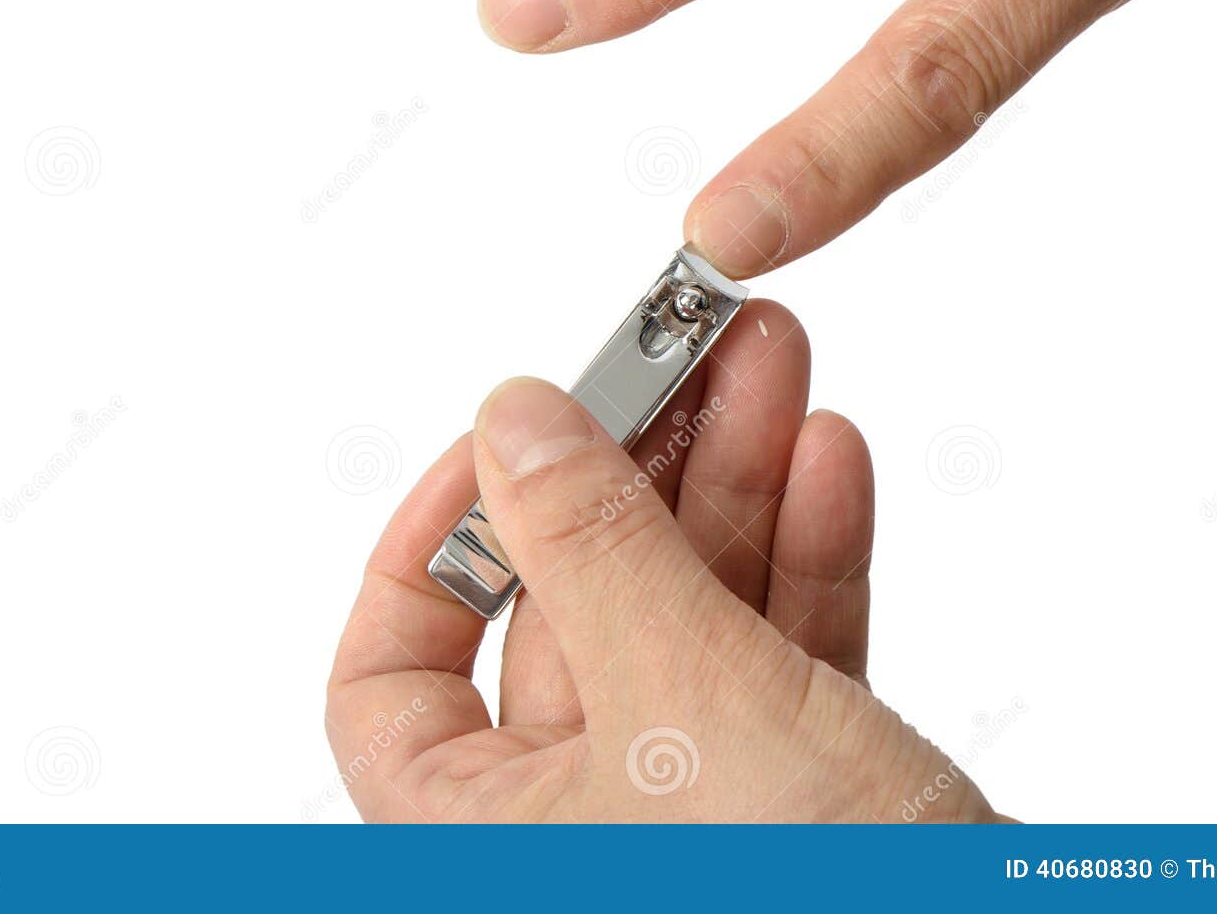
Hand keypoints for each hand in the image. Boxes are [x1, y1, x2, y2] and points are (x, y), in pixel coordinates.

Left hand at [327, 303, 1002, 820]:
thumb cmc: (825, 906)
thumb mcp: (685, 706)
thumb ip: (592, 552)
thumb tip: (511, 421)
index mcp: (485, 838)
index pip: (389, 682)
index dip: (428, 551)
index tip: (503, 446)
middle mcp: (576, 827)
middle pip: (570, 611)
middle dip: (635, 471)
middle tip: (679, 357)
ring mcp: (695, 807)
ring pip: (686, 616)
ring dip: (735, 484)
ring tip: (773, 368)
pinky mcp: (802, 798)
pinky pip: (780, 656)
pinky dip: (806, 558)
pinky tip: (827, 464)